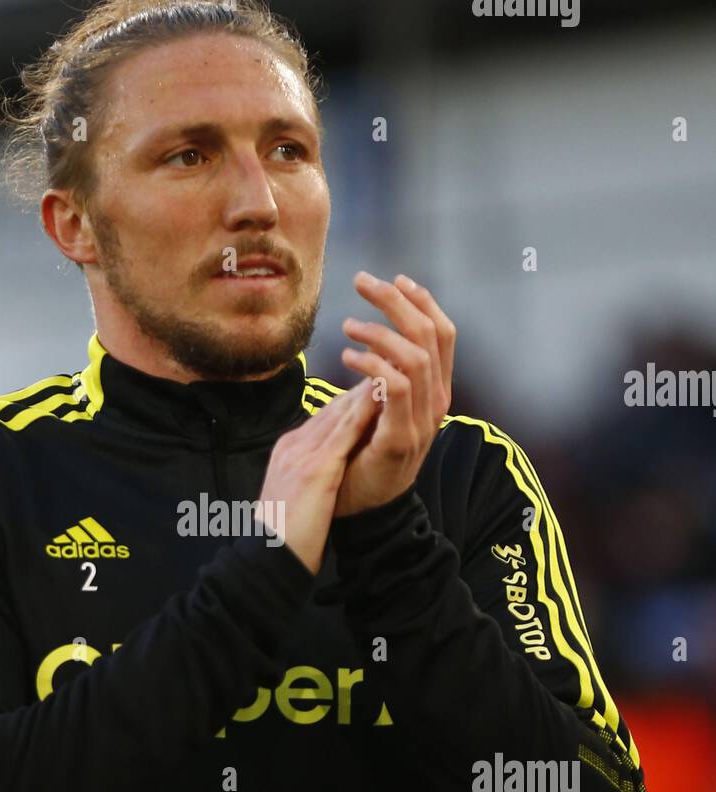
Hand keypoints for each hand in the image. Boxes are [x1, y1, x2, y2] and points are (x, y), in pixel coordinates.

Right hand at [258, 378, 380, 573]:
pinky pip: (345, 431)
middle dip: (362, 388)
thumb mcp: (290, 497)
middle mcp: (294, 445)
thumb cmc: (280, 539)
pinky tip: (384, 394)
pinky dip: (366, 409)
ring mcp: (303, 453)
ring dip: (367, 389)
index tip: (372, 387)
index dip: (351, 401)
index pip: (324, 418)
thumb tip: (323, 471)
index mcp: (287, 452)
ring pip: (340, 411)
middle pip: (333, 408)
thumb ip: (304, 476)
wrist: (267, 558)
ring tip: (392, 368)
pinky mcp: (315, 468)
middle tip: (389, 366)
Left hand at [334, 272, 455, 517]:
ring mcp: (422, 422)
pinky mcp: (401, 438)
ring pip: (415, 357)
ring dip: (379, 333)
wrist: (364, 513)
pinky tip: (348, 358)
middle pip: (430, 336)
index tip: (397, 278)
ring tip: (348, 327)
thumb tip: (378, 337)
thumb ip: (385, 377)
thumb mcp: (378, 409)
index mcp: (435, 392)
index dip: (423, 302)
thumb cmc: (366, 457)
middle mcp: (437, 403)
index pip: (442, 334)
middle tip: (363, 282)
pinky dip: (373, 367)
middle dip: (397, 302)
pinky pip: (396, 388)